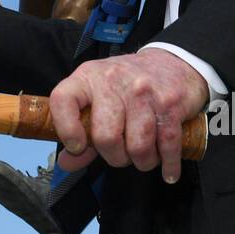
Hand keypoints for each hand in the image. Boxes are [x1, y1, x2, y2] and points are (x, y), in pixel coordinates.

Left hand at [49, 48, 209, 184]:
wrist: (171, 62)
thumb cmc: (128, 83)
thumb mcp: (98, 97)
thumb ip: (83, 131)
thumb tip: (67, 162)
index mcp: (88, 77)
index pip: (63, 99)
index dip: (66, 129)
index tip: (76, 147)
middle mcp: (114, 81)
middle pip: (106, 136)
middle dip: (115, 157)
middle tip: (121, 155)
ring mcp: (143, 92)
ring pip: (138, 145)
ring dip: (142, 161)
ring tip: (143, 158)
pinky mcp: (169, 103)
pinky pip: (167, 145)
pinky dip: (168, 164)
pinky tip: (167, 170)